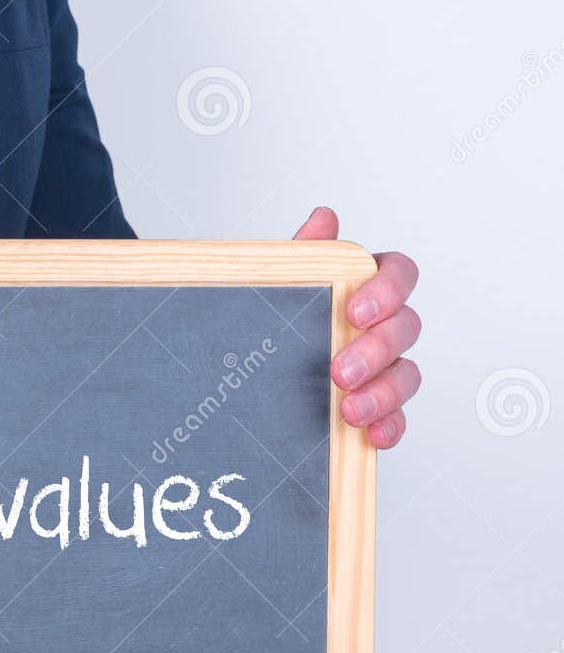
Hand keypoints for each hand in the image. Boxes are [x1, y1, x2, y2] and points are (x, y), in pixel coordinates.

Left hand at [293, 207, 421, 448]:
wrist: (245, 386)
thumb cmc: (278, 324)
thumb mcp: (281, 289)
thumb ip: (305, 257)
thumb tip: (323, 217)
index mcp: (365, 288)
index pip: (398, 273)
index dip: (387, 290)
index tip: (356, 311)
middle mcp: (382, 327)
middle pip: (405, 328)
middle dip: (375, 350)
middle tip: (339, 371)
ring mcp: (384, 369)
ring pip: (406, 374)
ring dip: (383, 392)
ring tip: (348, 409)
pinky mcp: (378, 408)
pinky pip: (397, 418)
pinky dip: (389, 427)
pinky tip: (372, 435)